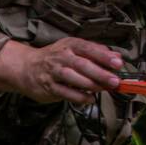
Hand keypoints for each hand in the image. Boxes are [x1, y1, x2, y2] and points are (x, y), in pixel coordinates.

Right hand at [0, 37, 122, 104]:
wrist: (27, 67)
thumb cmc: (56, 58)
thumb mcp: (74, 49)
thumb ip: (96, 53)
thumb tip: (117, 56)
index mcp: (70, 45)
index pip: (89, 48)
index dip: (104, 56)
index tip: (118, 63)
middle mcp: (61, 57)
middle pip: (82, 64)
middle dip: (100, 73)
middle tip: (115, 81)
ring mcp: (53, 72)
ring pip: (73, 78)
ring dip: (91, 85)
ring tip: (104, 89)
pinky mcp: (48, 87)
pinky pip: (66, 93)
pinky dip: (79, 97)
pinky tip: (90, 99)